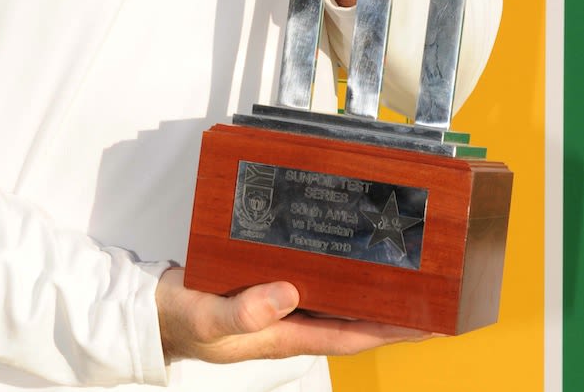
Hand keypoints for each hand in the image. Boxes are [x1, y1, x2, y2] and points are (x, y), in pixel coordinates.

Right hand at [156, 267, 428, 363]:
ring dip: (365, 287)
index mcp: (285, 334)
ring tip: (396, 267)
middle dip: (391, 310)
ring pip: (335, 297)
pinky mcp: (268, 281)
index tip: (426, 322)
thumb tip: (289, 294)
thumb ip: (246, 311)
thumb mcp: (211, 317)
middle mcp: (291, 319)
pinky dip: (331, 267)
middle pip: (352, 318)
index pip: (350, 335)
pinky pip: (311, 278)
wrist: (156, 308)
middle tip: (426, 289)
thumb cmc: (184, 318)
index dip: (390, 330)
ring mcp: (281, 302)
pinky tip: (340, 248)